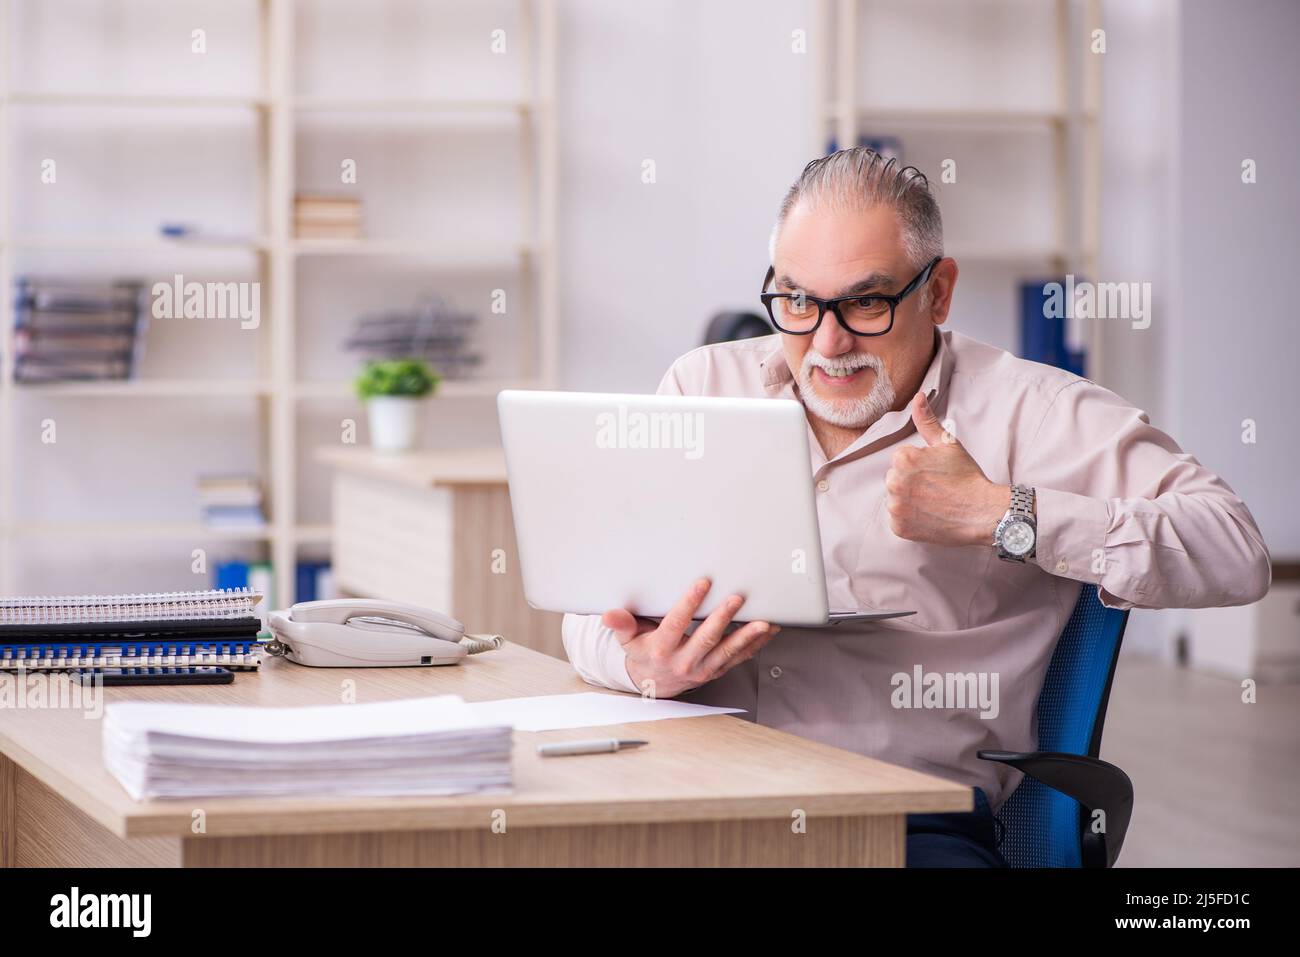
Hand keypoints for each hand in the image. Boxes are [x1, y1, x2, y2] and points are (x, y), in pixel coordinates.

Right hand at [604, 578, 779, 698]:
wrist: (654, 683)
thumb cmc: (643, 653)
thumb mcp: (627, 640)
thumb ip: (621, 624)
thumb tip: (609, 615)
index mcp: (662, 649)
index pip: (677, 624)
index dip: (689, 603)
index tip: (702, 583)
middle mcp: (684, 661)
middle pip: (706, 637)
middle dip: (723, 617)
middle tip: (737, 598)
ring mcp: (703, 668)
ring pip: (727, 651)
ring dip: (748, 636)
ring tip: (764, 622)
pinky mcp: (717, 671)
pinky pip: (738, 658)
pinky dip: (756, 645)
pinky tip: (768, 631)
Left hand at [884, 392, 1010, 546]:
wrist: (982, 511)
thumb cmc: (966, 477)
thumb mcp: (947, 444)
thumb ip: (927, 420)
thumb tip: (917, 397)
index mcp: (902, 458)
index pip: (901, 460)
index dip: (920, 466)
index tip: (936, 474)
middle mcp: (894, 482)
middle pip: (896, 479)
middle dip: (912, 483)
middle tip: (936, 489)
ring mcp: (896, 507)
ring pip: (896, 500)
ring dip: (910, 501)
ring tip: (934, 503)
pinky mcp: (899, 527)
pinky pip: (898, 521)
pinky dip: (911, 520)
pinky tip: (929, 516)